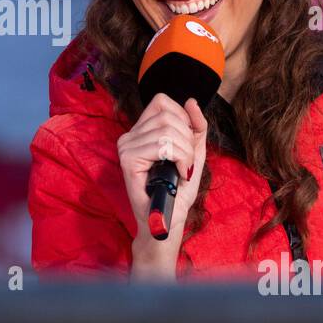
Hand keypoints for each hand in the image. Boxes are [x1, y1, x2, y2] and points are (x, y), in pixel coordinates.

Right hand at [117, 94, 207, 279]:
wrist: (167, 221)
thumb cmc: (177, 191)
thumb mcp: (194, 153)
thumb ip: (196, 127)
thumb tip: (191, 101)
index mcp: (141, 131)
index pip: (162, 102)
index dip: (182, 118)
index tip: (186, 144)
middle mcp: (129, 136)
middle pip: (168, 116)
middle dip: (187, 140)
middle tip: (186, 163)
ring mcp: (126, 148)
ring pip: (167, 131)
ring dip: (186, 152)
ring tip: (182, 170)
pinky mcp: (128, 160)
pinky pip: (163, 146)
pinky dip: (180, 159)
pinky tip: (178, 173)